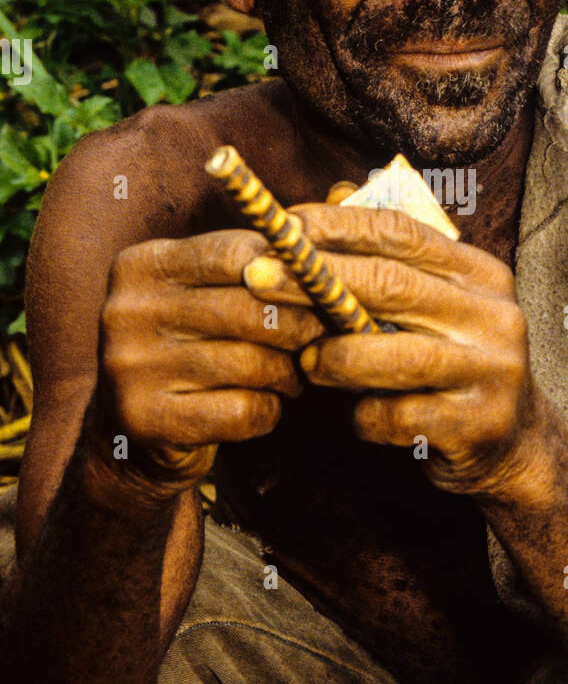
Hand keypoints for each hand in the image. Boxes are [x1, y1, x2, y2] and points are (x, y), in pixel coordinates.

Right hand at [95, 228, 324, 498]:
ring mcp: (131, 368)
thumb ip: (247, 270)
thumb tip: (319, 259)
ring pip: (249, 363)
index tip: (325, 288)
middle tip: (319, 337)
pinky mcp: (146, 419)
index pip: (235, 255)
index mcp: (142, 265)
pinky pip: (239, 411)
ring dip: (287, 373)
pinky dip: (268, 411)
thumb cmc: (188, 346)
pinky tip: (267, 406)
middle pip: (246, 309)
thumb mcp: (200, 293)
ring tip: (295, 375)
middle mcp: (127, 311)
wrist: (131, 429)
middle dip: (299, 326)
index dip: (292, 272)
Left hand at [243, 203, 550, 499]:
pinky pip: (400, 415)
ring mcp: (491, 370)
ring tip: (306, 361)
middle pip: (391, 285)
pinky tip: (358, 415)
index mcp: (481, 274)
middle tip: (256, 279)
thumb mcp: (435, 303)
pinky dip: (366, 416)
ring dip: (336, 356)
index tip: (284, 226)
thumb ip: (392, 255)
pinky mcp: (478, 424)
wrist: (515, 441)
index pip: (402, 233)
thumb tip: (337, 191)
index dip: (338, 225)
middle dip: (315, 280)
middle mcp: (494, 315)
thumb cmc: (453, 363)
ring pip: (396, 353)